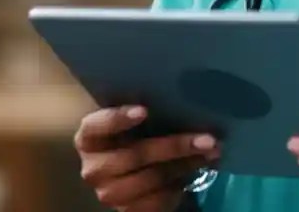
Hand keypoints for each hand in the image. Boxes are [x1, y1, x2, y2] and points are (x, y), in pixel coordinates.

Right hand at [74, 105, 220, 211]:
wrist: (131, 174)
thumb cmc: (133, 137)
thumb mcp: (132, 123)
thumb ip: (143, 112)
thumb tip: (182, 97)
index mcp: (88, 139)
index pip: (96, 126)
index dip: (118, 119)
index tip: (144, 110)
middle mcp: (93, 168)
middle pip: (135, 155)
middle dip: (174, 146)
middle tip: (207, 139)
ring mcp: (108, 193)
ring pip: (152, 179)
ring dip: (185, 165)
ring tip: (210, 154)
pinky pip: (157, 201)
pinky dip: (180, 186)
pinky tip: (195, 172)